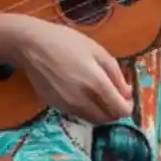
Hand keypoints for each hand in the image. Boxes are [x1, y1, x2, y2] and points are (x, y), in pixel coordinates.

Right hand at [8, 16, 132, 122]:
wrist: (32, 45)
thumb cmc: (66, 42)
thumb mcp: (97, 50)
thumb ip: (116, 73)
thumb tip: (126, 93)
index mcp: (96, 83)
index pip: (120, 110)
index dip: (128, 106)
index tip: (127, 96)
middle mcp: (82, 100)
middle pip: (107, 119)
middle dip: (116, 110)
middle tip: (115, 95)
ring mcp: (67, 106)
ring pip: (92, 119)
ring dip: (101, 111)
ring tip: (98, 93)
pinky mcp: (56, 107)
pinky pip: (78, 114)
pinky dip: (86, 108)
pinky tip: (81, 91)